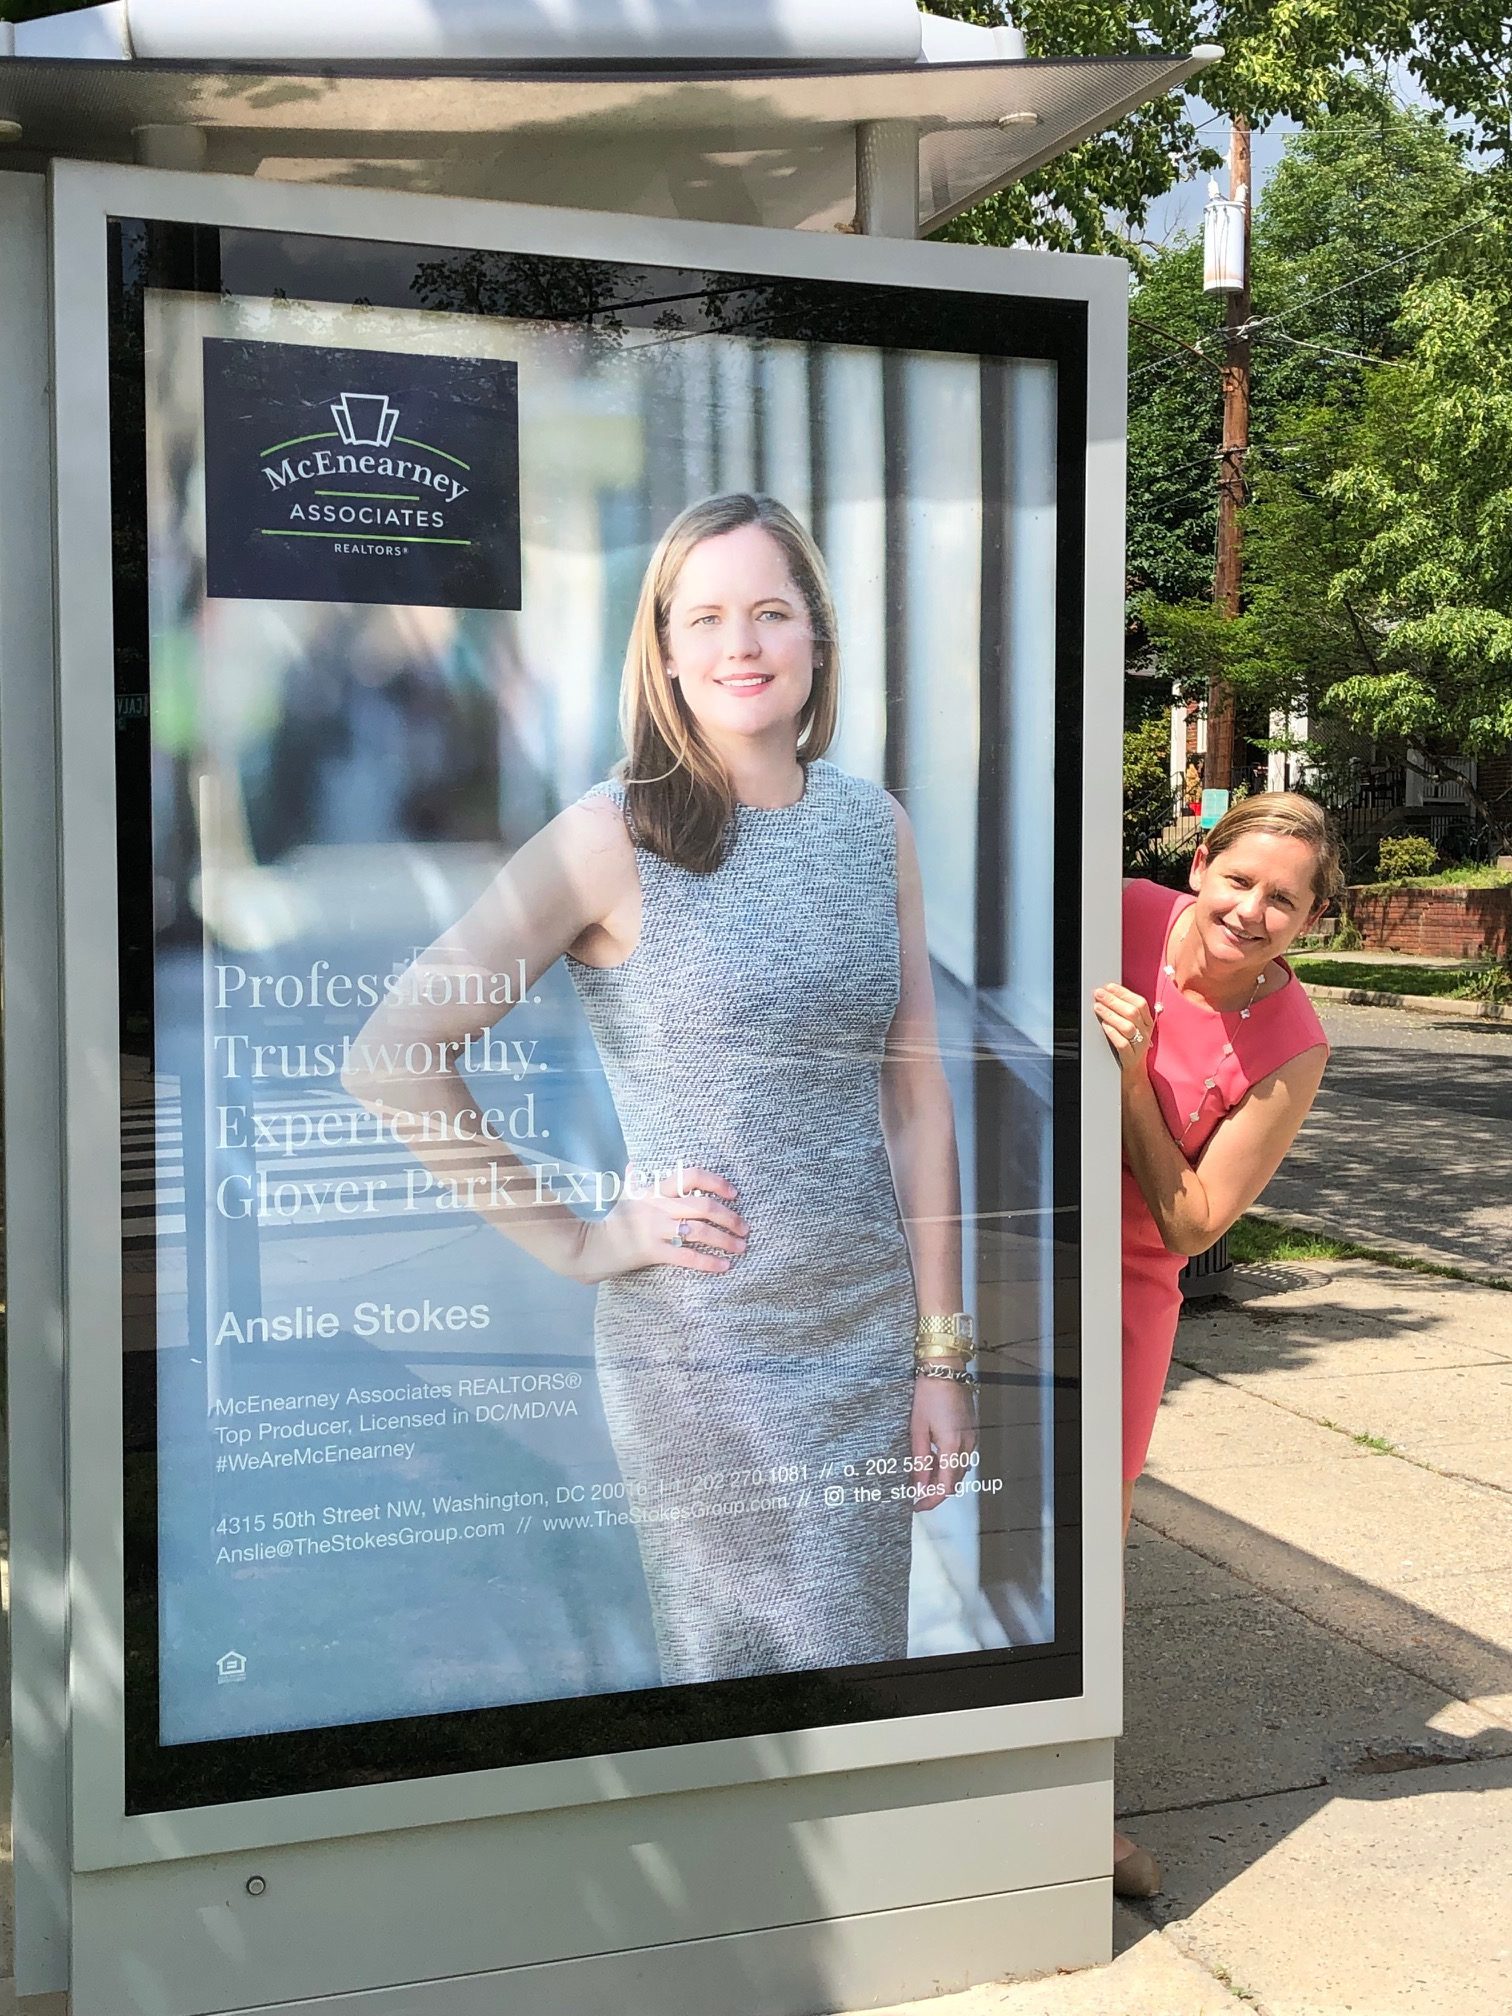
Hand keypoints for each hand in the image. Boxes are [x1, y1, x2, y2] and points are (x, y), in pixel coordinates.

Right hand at [572, 1165, 747, 1285]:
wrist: (589, 1246)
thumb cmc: (612, 1221)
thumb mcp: (624, 1197)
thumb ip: (634, 1181)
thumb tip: (633, 1165)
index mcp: (655, 1191)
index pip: (690, 1177)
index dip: (715, 1182)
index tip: (734, 1193)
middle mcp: (658, 1207)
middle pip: (702, 1206)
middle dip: (729, 1216)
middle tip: (744, 1227)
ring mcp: (655, 1229)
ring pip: (699, 1231)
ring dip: (724, 1240)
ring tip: (740, 1247)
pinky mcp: (653, 1251)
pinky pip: (686, 1256)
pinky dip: (709, 1262)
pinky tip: (724, 1266)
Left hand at [909, 1375, 977, 1512]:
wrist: (944, 1369)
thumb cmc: (929, 1394)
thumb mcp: (918, 1429)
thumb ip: (920, 1461)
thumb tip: (919, 1486)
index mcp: (953, 1446)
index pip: (946, 1486)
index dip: (932, 1500)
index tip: (917, 1505)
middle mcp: (967, 1445)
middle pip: (954, 1481)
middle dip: (936, 1491)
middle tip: (916, 1495)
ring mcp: (972, 1438)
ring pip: (958, 1470)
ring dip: (942, 1478)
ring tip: (921, 1477)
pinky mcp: (971, 1432)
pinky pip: (961, 1456)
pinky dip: (948, 1464)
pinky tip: (933, 1459)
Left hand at [1092, 983, 1154, 1081]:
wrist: (1134, 1072)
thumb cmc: (1129, 1044)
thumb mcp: (1132, 1027)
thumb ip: (1124, 1011)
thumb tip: (1107, 993)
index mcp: (1147, 1022)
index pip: (1139, 1003)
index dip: (1124, 993)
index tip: (1108, 986)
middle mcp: (1145, 1032)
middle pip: (1132, 1012)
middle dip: (1114, 1000)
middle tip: (1099, 994)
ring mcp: (1139, 1046)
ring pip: (1128, 1027)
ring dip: (1111, 1015)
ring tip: (1097, 1008)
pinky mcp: (1130, 1058)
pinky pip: (1123, 1044)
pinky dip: (1113, 1033)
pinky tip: (1104, 1026)